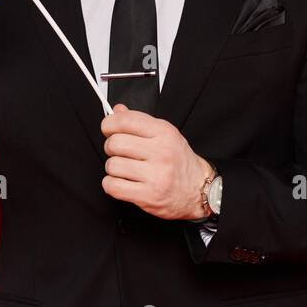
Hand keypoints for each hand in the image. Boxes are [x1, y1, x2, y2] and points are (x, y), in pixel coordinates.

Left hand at [99, 104, 212, 220]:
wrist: (198, 189)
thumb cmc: (180, 161)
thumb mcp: (165, 134)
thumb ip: (140, 122)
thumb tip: (117, 111)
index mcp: (164, 133)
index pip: (125, 121)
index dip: (109, 124)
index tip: (109, 129)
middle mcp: (161, 152)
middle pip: (115, 143)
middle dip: (111, 147)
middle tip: (119, 151)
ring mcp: (155, 175)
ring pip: (112, 165)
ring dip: (113, 168)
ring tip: (124, 169)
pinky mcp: (148, 195)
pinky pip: (113, 186)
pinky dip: (111, 184)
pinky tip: (122, 181)